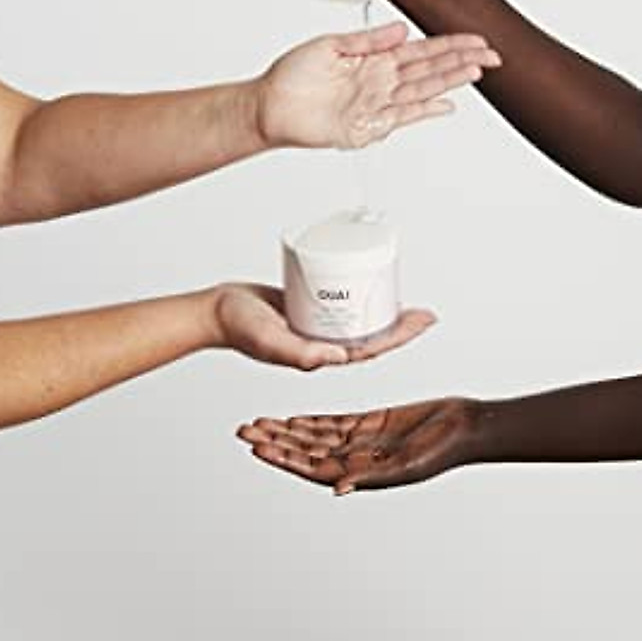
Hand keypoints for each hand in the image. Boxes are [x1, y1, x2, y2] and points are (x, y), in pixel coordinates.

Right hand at [212, 283, 436, 370]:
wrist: (216, 310)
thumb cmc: (239, 328)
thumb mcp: (270, 341)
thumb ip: (300, 354)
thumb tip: (339, 357)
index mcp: (321, 356)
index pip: (371, 348)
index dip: (400, 336)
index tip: (424, 322)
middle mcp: (322, 343)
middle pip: (370, 334)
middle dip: (399, 325)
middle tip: (425, 311)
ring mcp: (315, 327)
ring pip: (357, 320)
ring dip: (380, 310)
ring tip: (402, 295)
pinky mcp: (306, 309)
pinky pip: (338, 304)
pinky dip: (356, 296)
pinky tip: (367, 283)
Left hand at [237, 397, 477, 493]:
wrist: (464, 426)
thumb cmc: (442, 451)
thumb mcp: (407, 466)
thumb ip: (371, 475)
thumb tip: (337, 488)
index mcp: (361, 473)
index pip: (310, 467)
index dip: (283, 458)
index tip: (257, 448)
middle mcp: (356, 460)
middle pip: (305, 451)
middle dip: (275, 442)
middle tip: (245, 431)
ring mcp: (362, 440)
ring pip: (315, 436)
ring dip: (287, 431)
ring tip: (260, 424)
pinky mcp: (372, 422)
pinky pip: (334, 423)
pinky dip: (312, 421)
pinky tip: (293, 418)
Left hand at [255, 21, 498, 148]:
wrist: (268, 105)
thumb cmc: (293, 77)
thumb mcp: (332, 45)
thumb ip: (369, 40)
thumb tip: (402, 29)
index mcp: (374, 60)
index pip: (421, 51)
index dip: (449, 45)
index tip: (475, 40)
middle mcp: (380, 82)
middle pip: (430, 70)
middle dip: (461, 61)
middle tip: (491, 54)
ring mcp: (376, 104)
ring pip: (422, 90)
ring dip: (450, 81)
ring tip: (475, 71)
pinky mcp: (366, 126)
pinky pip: (401, 116)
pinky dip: (424, 111)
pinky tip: (446, 105)